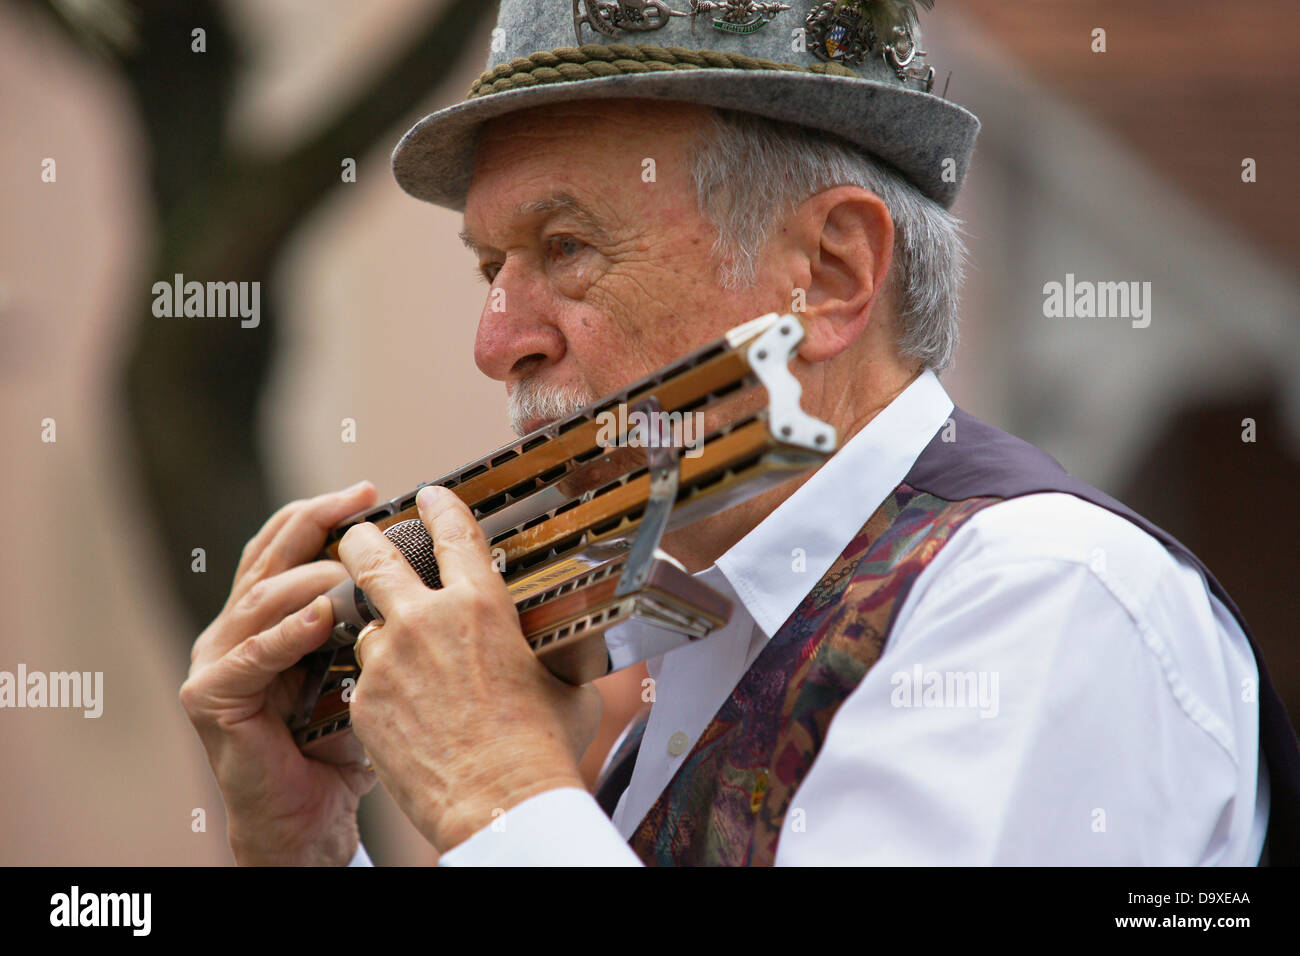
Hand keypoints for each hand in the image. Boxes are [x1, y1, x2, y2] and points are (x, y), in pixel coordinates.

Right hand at [180, 481, 380, 864]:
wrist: (309, 819)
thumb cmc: (339, 744)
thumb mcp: (361, 668)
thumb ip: (371, 623)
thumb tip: (426, 573)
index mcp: (265, 617)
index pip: (284, 547)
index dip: (320, 514)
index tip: (366, 491)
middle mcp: (232, 630)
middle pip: (268, 556)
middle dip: (314, 522)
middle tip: (358, 501)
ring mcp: (216, 660)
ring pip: (261, 597)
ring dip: (310, 576)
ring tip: (352, 564)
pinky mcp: (211, 697)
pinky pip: (253, 654)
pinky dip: (289, 632)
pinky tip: (323, 616)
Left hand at [338, 485, 600, 851]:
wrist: (499, 805)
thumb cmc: (543, 746)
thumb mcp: (566, 681)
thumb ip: (550, 651)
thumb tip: (574, 648)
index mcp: (481, 604)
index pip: (452, 532)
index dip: (438, 506)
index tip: (429, 497)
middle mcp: (425, 621)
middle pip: (372, 557)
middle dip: (362, 541)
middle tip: (360, 539)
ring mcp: (387, 661)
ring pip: (367, 627)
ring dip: (381, 634)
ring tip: (403, 659)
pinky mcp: (365, 702)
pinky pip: (365, 681)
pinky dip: (381, 688)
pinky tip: (406, 711)